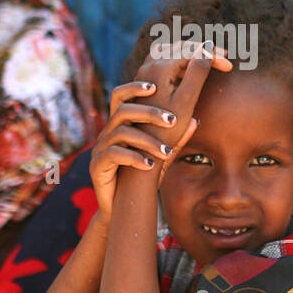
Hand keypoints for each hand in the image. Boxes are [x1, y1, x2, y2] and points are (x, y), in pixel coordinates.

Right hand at [89, 42, 231, 217]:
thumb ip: (175, 139)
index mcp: (121, 125)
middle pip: (123, 110)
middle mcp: (108, 132)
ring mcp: (100, 148)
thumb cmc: (141, 177)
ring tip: (167, 152)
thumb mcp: (160, 155)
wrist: (121, 206)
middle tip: (172, 121)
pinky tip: (149, 166)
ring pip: (121, 133)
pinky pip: (113, 154)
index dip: (134, 87)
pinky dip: (134, 158)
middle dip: (149, 113)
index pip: (121, 96)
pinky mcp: (97, 165)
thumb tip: (195, 120)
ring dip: (147, 140)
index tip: (155, 86)